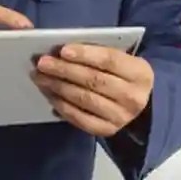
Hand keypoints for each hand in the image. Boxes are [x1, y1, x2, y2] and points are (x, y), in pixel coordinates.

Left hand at [32, 43, 153, 137]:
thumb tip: (64, 51)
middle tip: (42, 63)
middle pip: (94, 80)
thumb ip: (100, 53)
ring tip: (40, 77)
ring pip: (85, 99)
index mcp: (140, 73)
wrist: (140, 104)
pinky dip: (62, 106)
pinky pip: (80, 118)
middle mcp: (133, 97)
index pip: (110, 60)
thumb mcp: (123, 59)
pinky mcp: (108, 130)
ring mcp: (121, 117)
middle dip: (64, 70)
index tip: (62, 50)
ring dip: (58, 87)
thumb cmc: (124, 74)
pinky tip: (50, 95)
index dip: (85, 54)